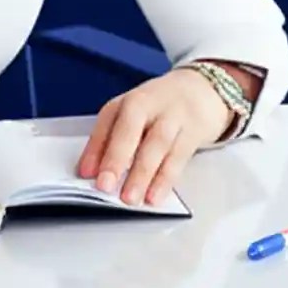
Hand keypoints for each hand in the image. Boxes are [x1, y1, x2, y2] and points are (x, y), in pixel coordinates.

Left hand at [76, 67, 237, 206]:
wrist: (203, 89)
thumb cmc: (160, 108)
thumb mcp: (134, 115)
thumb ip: (114, 140)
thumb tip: (94, 172)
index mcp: (128, 102)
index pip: (107, 122)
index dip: (94, 148)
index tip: (84, 173)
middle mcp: (149, 104)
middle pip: (131, 129)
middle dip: (116, 158)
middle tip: (105, 186)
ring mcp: (173, 116)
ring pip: (157, 144)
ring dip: (142, 173)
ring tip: (130, 198)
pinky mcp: (194, 132)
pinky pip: (178, 158)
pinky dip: (165, 179)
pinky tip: (155, 196)